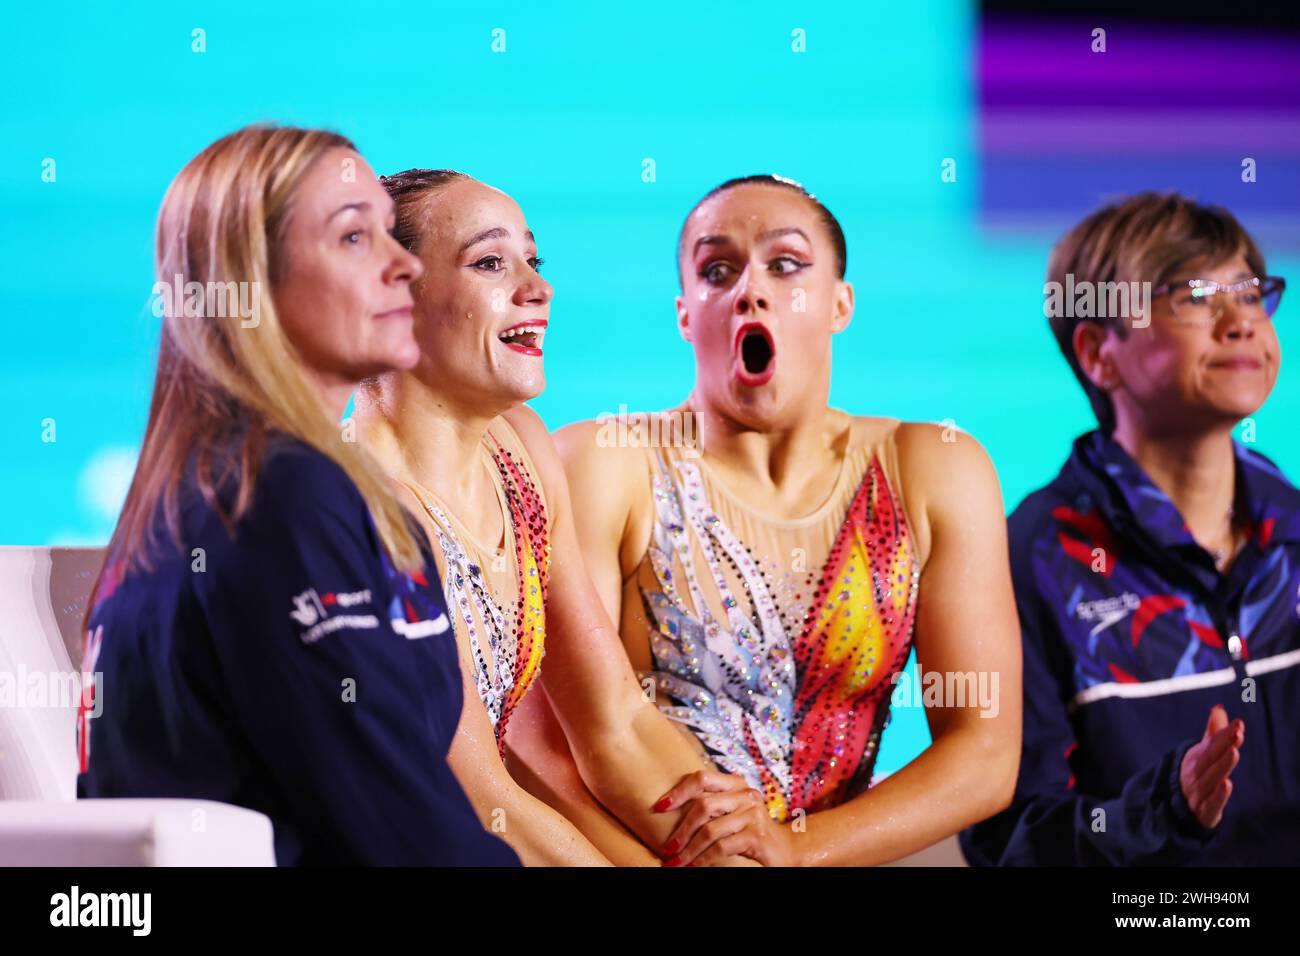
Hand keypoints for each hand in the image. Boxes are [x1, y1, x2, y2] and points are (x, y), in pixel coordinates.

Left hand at [653, 768, 799, 866]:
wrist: (785, 850)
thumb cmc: (750, 831)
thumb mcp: (731, 811)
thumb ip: (711, 805)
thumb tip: (669, 810)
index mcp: (736, 784)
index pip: (702, 778)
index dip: (678, 791)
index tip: (660, 807)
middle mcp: (746, 794)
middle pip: (703, 805)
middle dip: (681, 829)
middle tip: (668, 848)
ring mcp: (753, 814)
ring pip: (710, 830)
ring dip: (689, 850)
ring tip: (676, 862)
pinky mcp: (757, 836)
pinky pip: (721, 847)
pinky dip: (703, 860)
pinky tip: (694, 866)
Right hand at [1178, 705, 1243, 829]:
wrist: (1178, 808)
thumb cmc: (1197, 775)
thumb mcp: (1204, 753)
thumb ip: (1214, 732)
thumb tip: (1219, 707)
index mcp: (1196, 758)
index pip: (1211, 744)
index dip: (1224, 734)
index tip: (1239, 723)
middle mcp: (1195, 773)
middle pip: (1209, 758)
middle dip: (1222, 745)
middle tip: (1237, 732)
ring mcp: (1198, 792)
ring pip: (1210, 778)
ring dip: (1222, 765)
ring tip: (1234, 752)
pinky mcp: (1204, 811)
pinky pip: (1210, 802)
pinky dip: (1218, 795)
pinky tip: (1227, 784)